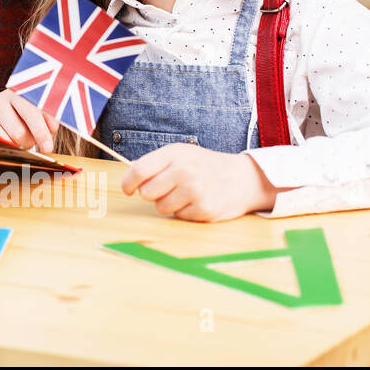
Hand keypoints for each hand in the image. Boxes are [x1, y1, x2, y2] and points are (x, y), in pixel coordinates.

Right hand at [0, 89, 59, 151]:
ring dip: (14, 146)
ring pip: (4, 142)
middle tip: (28, 141)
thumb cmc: (23, 114)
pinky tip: (2, 144)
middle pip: (18, 133)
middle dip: (28, 142)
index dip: (41, 132)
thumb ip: (48, 118)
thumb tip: (51, 128)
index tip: (48, 148)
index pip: (31, 113)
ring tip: (15, 140)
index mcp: (15, 93)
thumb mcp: (39, 113)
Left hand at [120, 144, 279, 221]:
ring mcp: (196, 191)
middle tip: (166, 188)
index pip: (139, 171)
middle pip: (147, 193)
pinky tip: (196, 201)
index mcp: (175, 154)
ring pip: (161, 207)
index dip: (128, 183)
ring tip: (184, 193)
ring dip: (168, 203)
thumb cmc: (203, 165)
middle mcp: (185, 171)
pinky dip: (184, 211)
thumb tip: (129, 178)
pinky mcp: (204, 210)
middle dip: (152, 193)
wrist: (241, 178)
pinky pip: (178, 216)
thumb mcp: (179, 154)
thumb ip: (153, 163)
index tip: (128, 189)